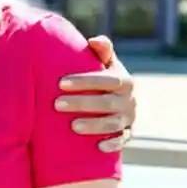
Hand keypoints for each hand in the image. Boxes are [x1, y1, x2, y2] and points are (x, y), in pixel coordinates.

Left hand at [55, 35, 136, 152]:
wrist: (115, 100)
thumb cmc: (102, 78)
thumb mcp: (105, 63)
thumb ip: (101, 51)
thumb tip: (94, 41)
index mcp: (124, 80)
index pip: (107, 79)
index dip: (85, 81)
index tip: (61, 83)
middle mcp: (129, 100)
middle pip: (107, 102)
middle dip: (82, 103)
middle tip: (56, 104)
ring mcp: (129, 118)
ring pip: (114, 123)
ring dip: (94, 125)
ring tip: (72, 126)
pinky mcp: (128, 134)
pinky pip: (123, 141)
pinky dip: (113, 144)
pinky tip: (98, 147)